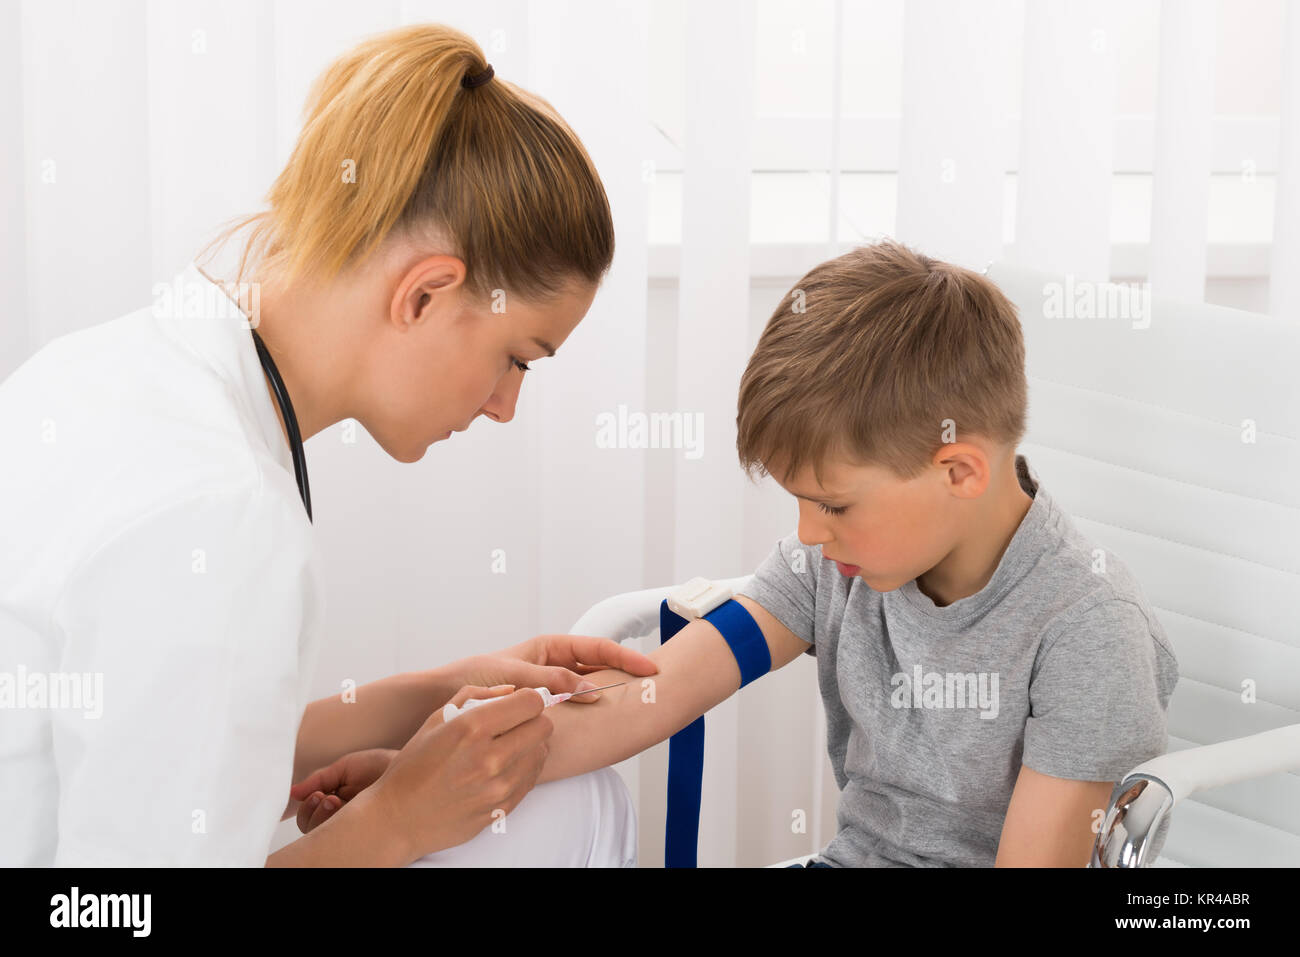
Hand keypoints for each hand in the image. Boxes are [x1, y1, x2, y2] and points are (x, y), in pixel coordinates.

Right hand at [289, 747, 399, 833]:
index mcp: (335, 804)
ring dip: (324, 818)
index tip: (319, 794)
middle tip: (328, 798)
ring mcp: (353, 828)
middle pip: (311, 830)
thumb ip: (319, 779)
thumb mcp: (347, 768)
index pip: (309, 818)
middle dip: (312, 814)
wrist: (411, 768)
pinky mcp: (366, 836)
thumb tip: (293, 793)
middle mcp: (342, 819)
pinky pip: (343, 841)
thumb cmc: (382, 767)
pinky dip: (339, 824)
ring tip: (338, 801)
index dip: (308, 808)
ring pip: (324, 837)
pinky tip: (349, 809)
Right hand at [369, 685, 552, 863]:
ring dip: (531, 745)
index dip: (530, 698)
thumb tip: (511, 689)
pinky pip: (532, 779)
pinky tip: (504, 768)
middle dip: (534, 720)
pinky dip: (525, 769)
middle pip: (544, 726)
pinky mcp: (502, 809)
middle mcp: (489, 758)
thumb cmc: (414, 765)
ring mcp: (498, 787)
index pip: (531, 702)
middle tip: (516, 724)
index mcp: (471, 728)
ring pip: (542, 753)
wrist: (399, 818)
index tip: (519, 704)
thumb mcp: (436, 719)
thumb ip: (475, 695)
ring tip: (508, 746)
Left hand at [444, 634, 658, 705]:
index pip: (598, 648)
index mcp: (550, 648)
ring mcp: (551, 688)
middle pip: (601, 667)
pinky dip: (589, 715)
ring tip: (636, 706)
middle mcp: (553, 666)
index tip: (649, 668)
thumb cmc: (470, 678)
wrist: (440, 698)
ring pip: (590, 689)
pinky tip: (603, 725)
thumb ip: (547, 681)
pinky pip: (574, 709)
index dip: (626, 657)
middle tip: (653, 687)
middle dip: (627, 674)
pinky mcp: (544, 710)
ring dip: (611, 695)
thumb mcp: (511, 675)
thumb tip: (585, 689)